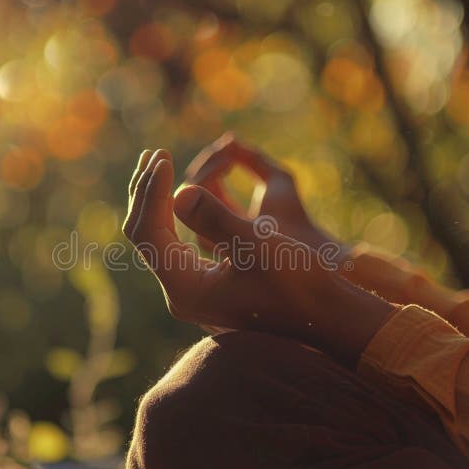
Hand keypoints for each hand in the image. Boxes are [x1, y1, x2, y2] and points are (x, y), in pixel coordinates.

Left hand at [122, 149, 393, 367]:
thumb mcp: (259, 244)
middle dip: (146, 191)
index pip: (148, 232)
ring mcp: (190, 291)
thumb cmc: (298, 282)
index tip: (163, 156)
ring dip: (155, 199)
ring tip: (156, 163)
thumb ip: (217, 217)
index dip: (152, 190)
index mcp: (186, 288)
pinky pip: (173, 243)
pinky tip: (178, 192)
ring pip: (155, 238)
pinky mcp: (204, 284)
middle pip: (144, 234)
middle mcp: (180, 294)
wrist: (324, 316)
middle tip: (153, 152)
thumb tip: (180, 192)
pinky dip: (172, 214)